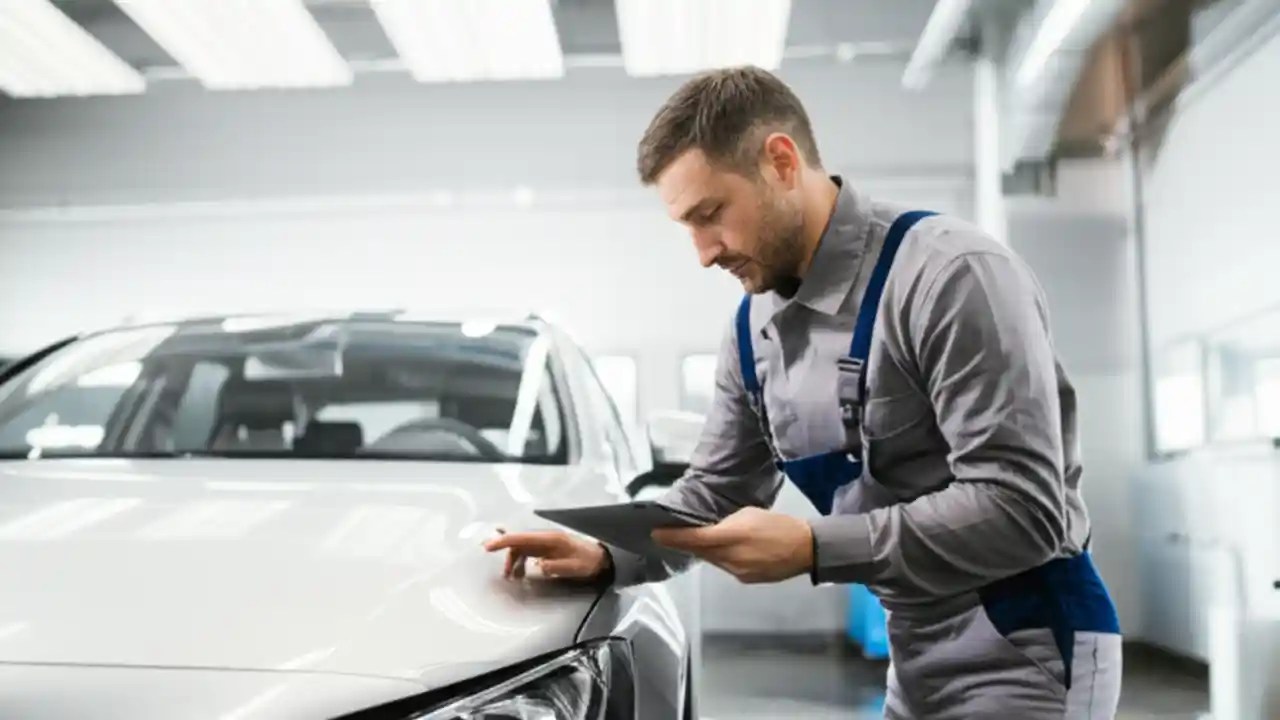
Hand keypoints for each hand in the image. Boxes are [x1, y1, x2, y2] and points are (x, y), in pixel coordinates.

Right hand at [483, 529, 610, 581]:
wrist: (599, 558)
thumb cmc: (587, 561)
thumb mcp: (574, 567)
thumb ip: (555, 566)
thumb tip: (537, 566)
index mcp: (550, 539)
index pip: (522, 538)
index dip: (504, 541)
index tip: (489, 546)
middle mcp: (544, 538)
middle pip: (518, 542)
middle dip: (504, 553)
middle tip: (498, 569)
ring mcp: (543, 543)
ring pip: (520, 549)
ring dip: (512, 562)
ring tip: (511, 578)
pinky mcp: (544, 549)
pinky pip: (526, 553)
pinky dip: (519, 563)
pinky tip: (520, 575)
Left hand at [651, 507, 812, 583]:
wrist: (805, 549)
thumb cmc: (778, 525)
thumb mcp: (749, 514)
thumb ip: (725, 523)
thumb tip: (710, 530)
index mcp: (733, 536)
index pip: (695, 539)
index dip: (674, 538)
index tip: (656, 534)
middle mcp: (732, 557)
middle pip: (700, 552)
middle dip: (686, 544)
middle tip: (672, 535)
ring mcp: (738, 572)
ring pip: (712, 561)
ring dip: (705, 551)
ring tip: (703, 541)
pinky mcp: (745, 580)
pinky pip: (725, 568)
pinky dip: (722, 559)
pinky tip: (727, 551)